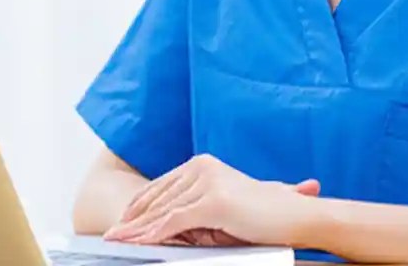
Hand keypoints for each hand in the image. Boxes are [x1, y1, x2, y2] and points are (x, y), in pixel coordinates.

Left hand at [102, 154, 321, 247]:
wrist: (296, 216)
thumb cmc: (263, 217)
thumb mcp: (220, 213)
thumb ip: (193, 214)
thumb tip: (164, 226)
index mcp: (202, 164)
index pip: (162, 187)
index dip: (139, 207)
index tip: (121, 222)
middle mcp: (201, 167)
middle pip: (158, 197)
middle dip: (132, 219)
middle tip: (111, 235)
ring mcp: (206, 181)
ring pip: (163, 210)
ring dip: (137, 229)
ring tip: (118, 241)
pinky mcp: (212, 200)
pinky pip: (175, 221)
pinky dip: (154, 234)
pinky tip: (139, 243)